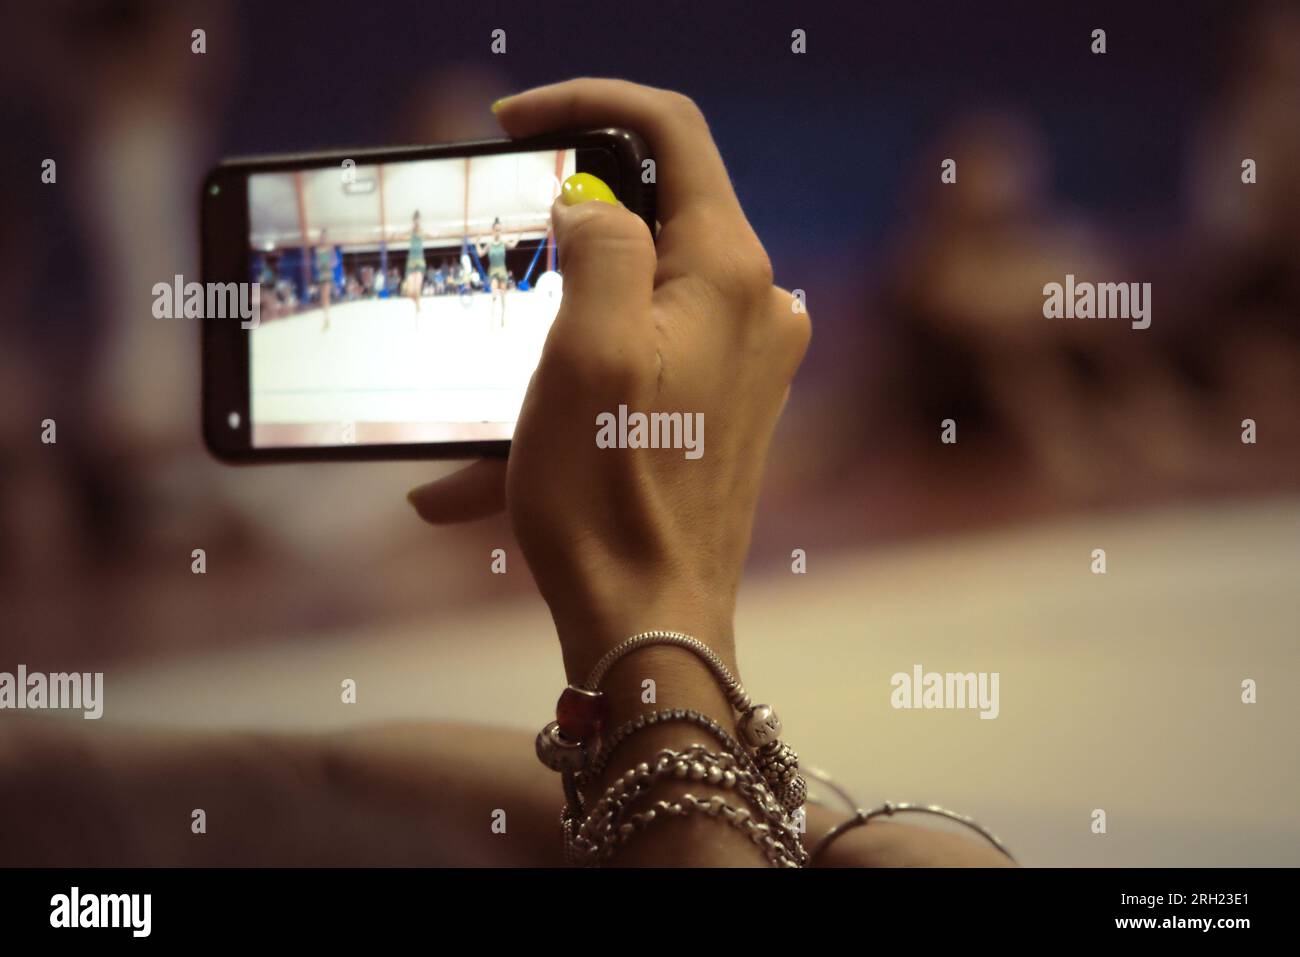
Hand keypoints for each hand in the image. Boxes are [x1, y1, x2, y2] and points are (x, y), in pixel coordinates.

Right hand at [408, 79, 809, 680]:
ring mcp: (744, 362)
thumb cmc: (609, 496)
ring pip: (630, 300)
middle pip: (652, 216)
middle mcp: (756, 308)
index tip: (512, 123)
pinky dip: (565, 396)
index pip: (673, 133)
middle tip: (493, 266)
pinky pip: (634, 370)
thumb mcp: (585, 350)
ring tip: (476, 404)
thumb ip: (599, 245)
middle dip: (560, 233)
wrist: (649, 623)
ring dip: (546, 336)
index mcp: (731, 274)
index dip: (590, 104)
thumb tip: (591, 203)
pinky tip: (479, 472)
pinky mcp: (720, 408)